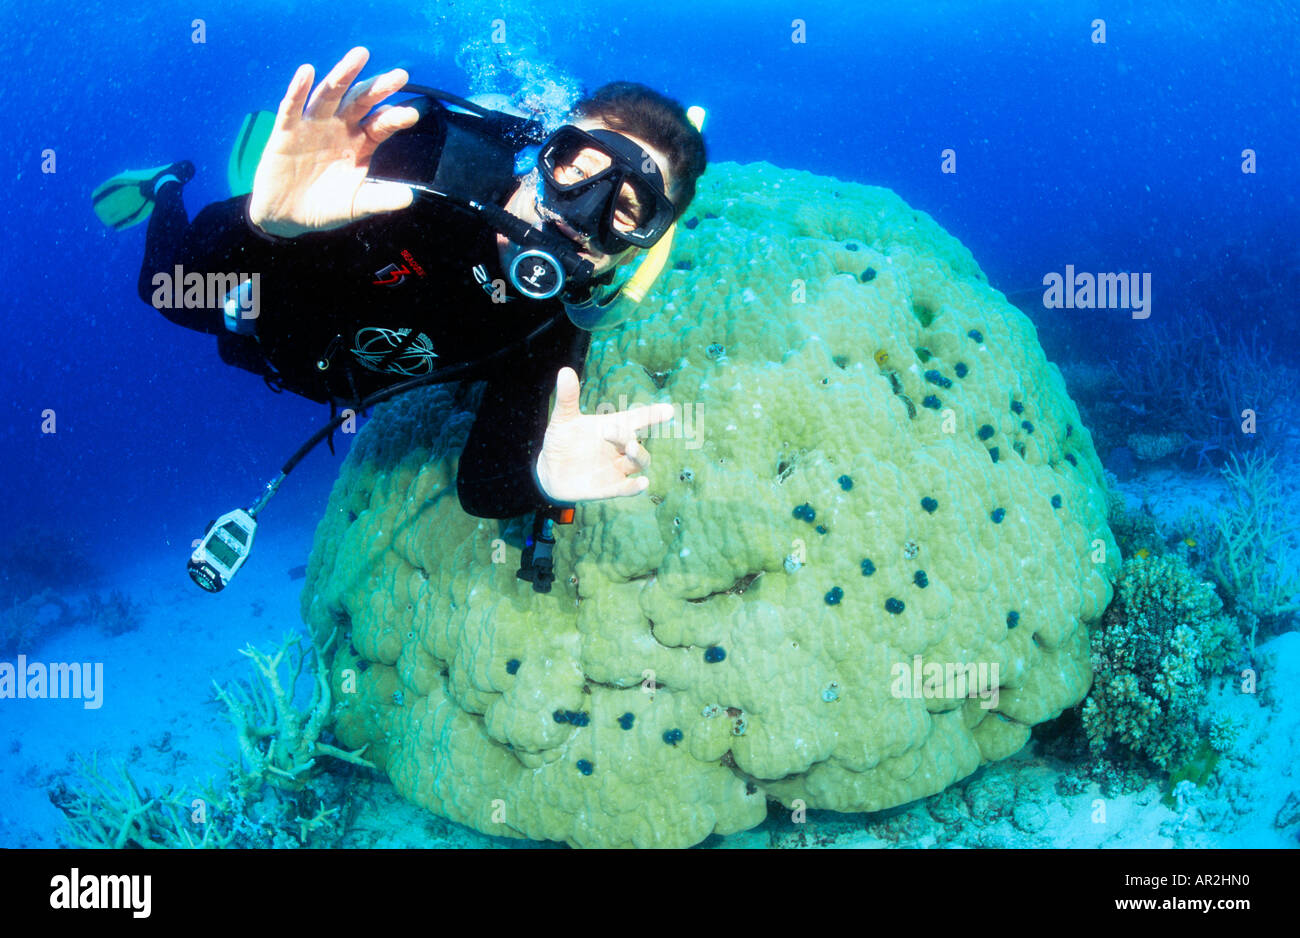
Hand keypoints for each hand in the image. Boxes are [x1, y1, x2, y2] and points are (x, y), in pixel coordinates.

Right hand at [248, 47, 420, 236]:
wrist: (287, 217)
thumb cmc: (324, 206)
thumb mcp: (354, 205)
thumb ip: (378, 199)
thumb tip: (409, 198)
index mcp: (359, 143)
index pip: (380, 124)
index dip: (394, 117)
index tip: (412, 114)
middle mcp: (339, 128)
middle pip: (360, 101)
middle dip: (378, 87)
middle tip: (399, 75)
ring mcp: (312, 126)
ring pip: (329, 94)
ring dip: (343, 74)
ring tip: (360, 56)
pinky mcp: (285, 131)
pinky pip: (292, 107)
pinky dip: (298, 90)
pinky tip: (307, 72)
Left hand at [535, 368, 675, 503]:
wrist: (550, 470)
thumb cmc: (561, 440)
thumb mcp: (563, 419)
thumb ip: (568, 398)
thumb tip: (565, 370)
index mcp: (613, 427)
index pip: (638, 418)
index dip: (654, 414)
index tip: (669, 410)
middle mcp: (620, 448)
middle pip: (634, 440)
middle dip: (626, 436)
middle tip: (609, 431)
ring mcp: (617, 469)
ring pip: (639, 462)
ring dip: (638, 455)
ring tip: (630, 448)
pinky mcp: (609, 488)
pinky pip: (627, 488)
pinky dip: (635, 487)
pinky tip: (643, 484)